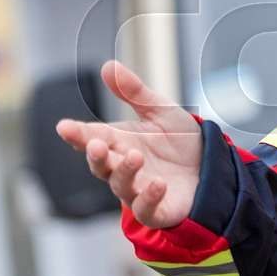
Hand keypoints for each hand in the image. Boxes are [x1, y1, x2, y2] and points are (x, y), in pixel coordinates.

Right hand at [55, 60, 201, 228]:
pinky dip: (148, 198)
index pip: (91, 138)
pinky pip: (146, 209)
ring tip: (135, 156)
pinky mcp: (157, 210)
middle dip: (96, 155)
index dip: (77, 134)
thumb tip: (108, 66)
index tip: (64, 127)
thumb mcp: (160, 110)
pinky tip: (157, 183)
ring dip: (125, 172)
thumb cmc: (179, 139)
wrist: (212, 165)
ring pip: (121, 186)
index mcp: (118, 142)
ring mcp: (137, 191)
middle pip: (101, 164)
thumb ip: (134, 92)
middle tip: (96, 143)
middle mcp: (122, 168)